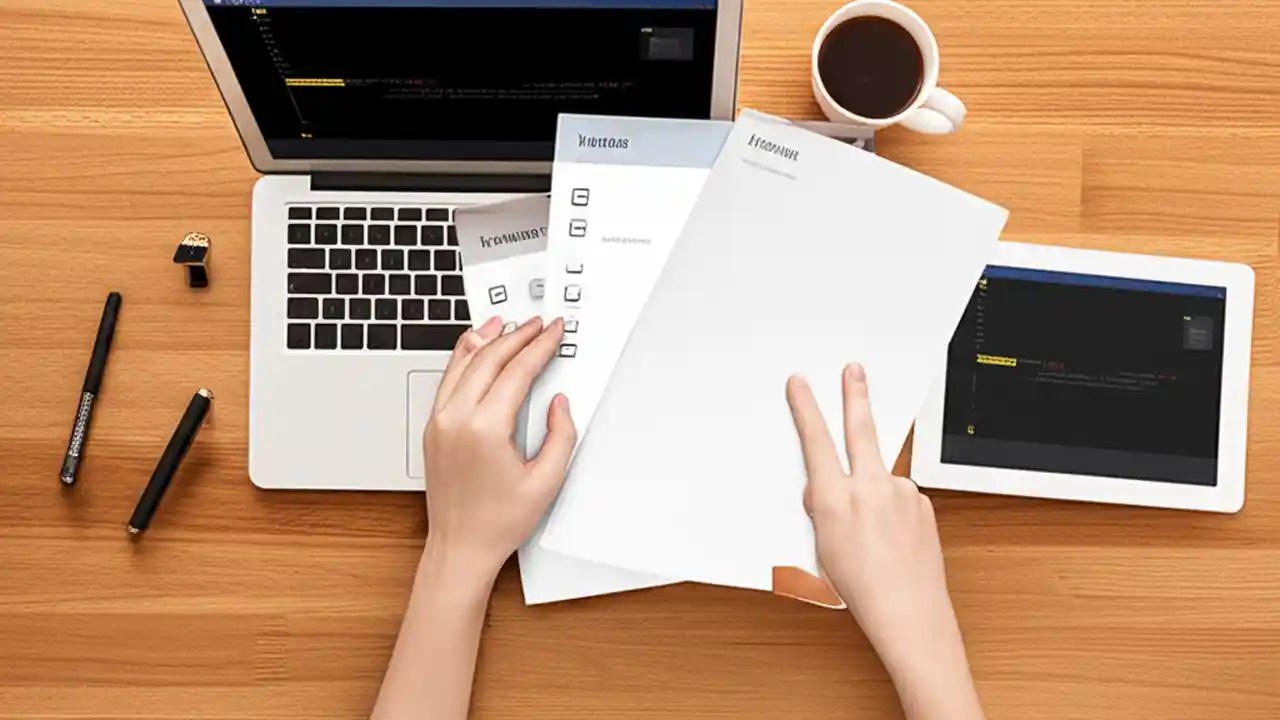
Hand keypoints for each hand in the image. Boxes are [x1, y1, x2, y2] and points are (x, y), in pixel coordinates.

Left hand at [422, 316, 575, 586]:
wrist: (461, 548)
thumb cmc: (498, 522)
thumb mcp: (546, 481)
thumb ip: (560, 436)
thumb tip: (559, 404)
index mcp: (485, 429)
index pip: (517, 371)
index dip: (540, 346)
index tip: (553, 332)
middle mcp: (456, 420)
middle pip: (489, 359)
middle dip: (517, 336)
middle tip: (538, 324)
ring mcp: (439, 422)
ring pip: (462, 364)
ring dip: (487, 339)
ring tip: (505, 322)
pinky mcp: (433, 429)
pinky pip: (447, 380)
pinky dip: (463, 358)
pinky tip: (475, 348)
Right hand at [786, 364, 971, 692]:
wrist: (908, 611)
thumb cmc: (861, 588)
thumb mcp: (821, 546)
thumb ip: (822, 507)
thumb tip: (823, 487)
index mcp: (833, 499)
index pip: (815, 441)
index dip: (805, 408)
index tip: (800, 384)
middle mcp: (868, 488)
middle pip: (859, 429)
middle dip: (854, 395)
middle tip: (853, 370)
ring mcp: (899, 492)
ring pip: (878, 476)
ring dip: (873, 491)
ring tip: (874, 532)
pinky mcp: (921, 502)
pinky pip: (899, 496)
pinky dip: (892, 510)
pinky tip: (891, 536)